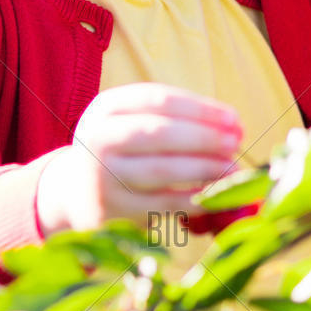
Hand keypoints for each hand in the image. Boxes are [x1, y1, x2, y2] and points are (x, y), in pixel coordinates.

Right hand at [35, 83, 245, 234]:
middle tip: (235, 142)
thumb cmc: (123, 149)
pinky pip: (159, 205)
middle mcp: (97, 138)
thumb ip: (177, 120)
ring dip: (203, 168)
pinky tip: (214, 193)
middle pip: (159, 133)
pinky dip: (192, 199)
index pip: (159, 100)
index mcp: (106, 107)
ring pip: (160, 170)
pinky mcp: (109, 211)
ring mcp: (100, 176)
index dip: (201, 109)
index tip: (233, 118)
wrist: (75, 191)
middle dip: (204, 137)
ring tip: (231, 167)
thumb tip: (233, 126)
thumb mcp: (134, 122)